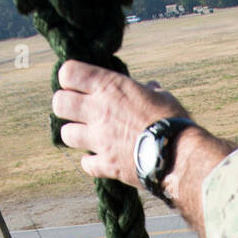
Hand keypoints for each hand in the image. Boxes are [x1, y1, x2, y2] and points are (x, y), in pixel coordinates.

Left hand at [52, 59, 193, 186]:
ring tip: (88, 137)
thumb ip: (148, 91)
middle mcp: (98, 111)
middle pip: (59, 103)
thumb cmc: (173, 121)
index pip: (68, 73)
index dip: (70, 79)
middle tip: (78, 113)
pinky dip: (91, 162)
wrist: (179, 155)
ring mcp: (99, 139)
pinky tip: (101, 159)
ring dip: (75, 135)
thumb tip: (150, 87)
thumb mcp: (161, 96)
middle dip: (65, 107)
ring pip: (66, 134)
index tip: (79, 86)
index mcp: (110, 87)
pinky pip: (85, 163)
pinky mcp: (106, 164)